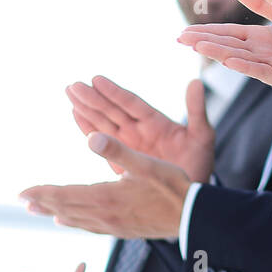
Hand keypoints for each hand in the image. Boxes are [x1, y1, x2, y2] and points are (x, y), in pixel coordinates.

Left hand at [20, 133, 190, 238]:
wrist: (192, 218)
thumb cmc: (173, 188)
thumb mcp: (147, 164)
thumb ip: (117, 151)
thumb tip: (91, 137)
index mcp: (106, 197)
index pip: (63, 195)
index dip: (41, 192)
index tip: (20, 192)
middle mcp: (104, 215)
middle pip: (64, 209)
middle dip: (42, 203)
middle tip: (21, 200)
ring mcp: (112, 226)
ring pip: (75, 220)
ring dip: (54, 213)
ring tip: (37, 210)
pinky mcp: (122, 231)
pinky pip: (89, 227)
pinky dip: (74, 222)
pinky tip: (67, 222)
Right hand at [66, 76, 213, 181]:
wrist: (191, 192)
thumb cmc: (199, 161)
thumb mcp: (202, 135)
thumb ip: (196, 110)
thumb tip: (196, 81)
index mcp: (156, 122)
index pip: (131, 103)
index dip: (114, 92)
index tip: (97, 79)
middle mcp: (139, 129)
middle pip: (112, 110)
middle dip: (93, 98)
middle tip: (74, 85)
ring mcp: (128, 142)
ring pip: (103, 122)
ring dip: (86, 108)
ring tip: (70, 92)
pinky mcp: (120, 157)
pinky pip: (100, 139)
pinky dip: (87, 127)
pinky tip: (75, 113)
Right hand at [178, 0, 271, 96]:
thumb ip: (264, 2)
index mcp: (261, 39)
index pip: (228, 34)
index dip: (207, 31)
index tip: (183, 31)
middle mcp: (262, 53)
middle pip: (227, 46)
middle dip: (203, 42)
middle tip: (179, 38)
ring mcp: (271, 66)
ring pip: (240, 58)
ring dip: (218, 53)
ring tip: (198, 47)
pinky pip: (263, 70)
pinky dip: (246, 66)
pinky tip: (230, 61)